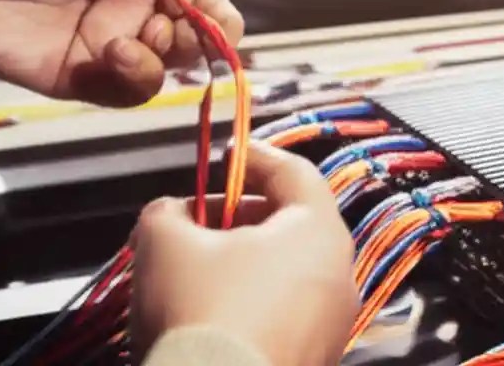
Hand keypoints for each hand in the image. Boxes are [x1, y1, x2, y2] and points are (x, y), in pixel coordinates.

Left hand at [0, 0, 244, 106]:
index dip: (216, 9)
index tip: (220, 19)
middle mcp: (127, 10)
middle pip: (190, 36)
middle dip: (196, 36)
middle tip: (169, 23)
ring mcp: (105, 47)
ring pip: (163, 69)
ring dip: (161, 57)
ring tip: (128, 40)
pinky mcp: (79, 78)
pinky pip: (125, 92)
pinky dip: (133, 78)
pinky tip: (111, 55)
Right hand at [131, 143, 357, 365]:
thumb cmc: (201, 316)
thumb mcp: (165, 242)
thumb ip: (168, 211)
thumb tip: (172, 214)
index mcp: (318, 233)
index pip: (295, 171)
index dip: (253, 158)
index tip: (225, 158)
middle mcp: (338, 277)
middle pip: (290, 225)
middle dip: (238, 218)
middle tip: (193, 225)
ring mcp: (331, 326)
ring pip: (286, 275)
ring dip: (241, 265)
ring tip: (190, 276)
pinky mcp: (314, 362)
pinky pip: (284, 317)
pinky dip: (250, 306)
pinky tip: (206, 318)